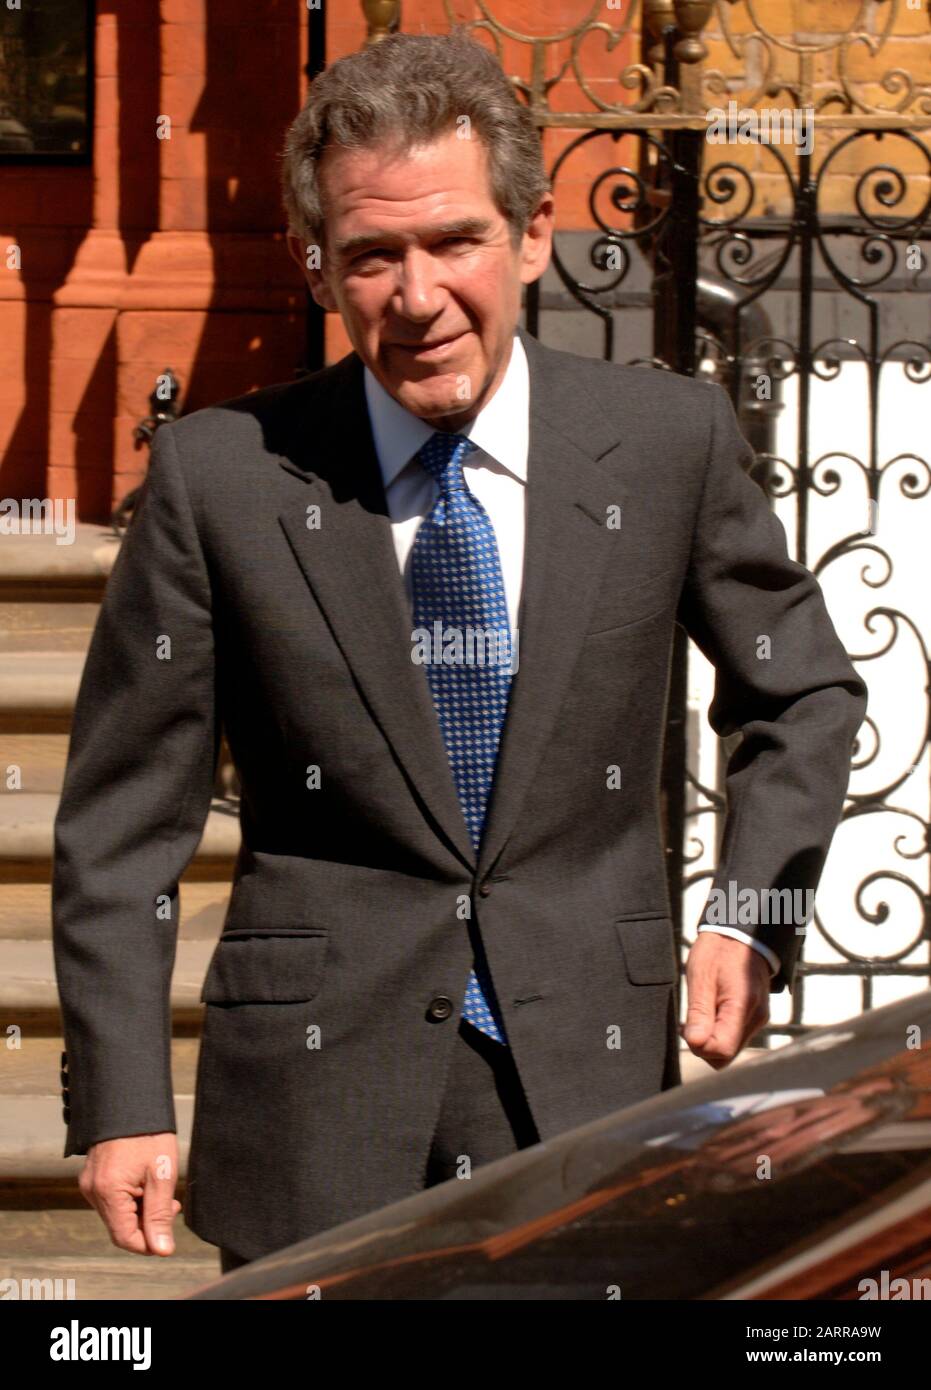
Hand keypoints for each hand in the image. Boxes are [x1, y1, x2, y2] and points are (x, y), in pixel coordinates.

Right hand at [79, 1133, 181, 1255]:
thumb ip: (159, 1214)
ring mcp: (90, 1184)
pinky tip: (146, 1184)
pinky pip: (112, 1201)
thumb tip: (162, 1250)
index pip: (125, 1238)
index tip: (169, 1233)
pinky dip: (131, 1200)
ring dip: (141, 1211)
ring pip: (117, 1215)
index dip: (149, 1243)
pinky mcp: (93, 1178)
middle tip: (172, 1204)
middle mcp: (92, 1191)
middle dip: (148, 1224)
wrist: (130, 1101)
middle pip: (120, 1228)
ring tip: (160, 1190)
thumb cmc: (148, 1133)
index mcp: (107, 1192)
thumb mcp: (161, 1174)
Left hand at [681, 933, 769, 1068]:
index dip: (699, 1045)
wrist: (740, 936)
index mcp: (743, 1006)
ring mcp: (758, 1019)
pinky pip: (734, 1038)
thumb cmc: (718, 952)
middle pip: (725, 1055)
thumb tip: (695, 1044)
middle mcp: (756, 1018)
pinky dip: (718, 1032)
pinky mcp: (755, 1018)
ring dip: (709, 1039)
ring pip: (729, 1050)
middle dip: (703, 1045)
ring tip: (699, 1012)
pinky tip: (709, 1013)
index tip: (686, 1027)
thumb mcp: (701, 977)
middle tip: (688, 1022)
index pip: (722, 1050)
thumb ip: (699, 1013)